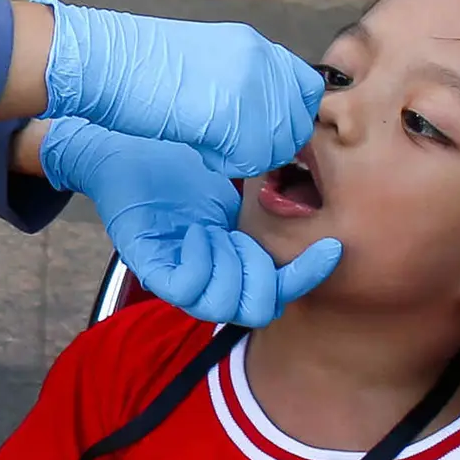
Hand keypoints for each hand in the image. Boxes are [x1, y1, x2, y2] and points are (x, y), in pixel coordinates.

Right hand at [39, 0, 323, 177]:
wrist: (105, 60)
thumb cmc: (141, 66)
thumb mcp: (206, 60)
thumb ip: (242, 81)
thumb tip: (265, 111)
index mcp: (253, 44)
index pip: (306, 86)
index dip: (288, 114)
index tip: (261, 128)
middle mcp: (260, 60)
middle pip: (298, 120)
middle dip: (273, 142)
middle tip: (233, 144)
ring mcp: (249, 85)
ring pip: (280, 143)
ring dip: (251, 155)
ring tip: (212, 143)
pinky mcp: (233, 114)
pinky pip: (253, 159)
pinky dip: (229, 163)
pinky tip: (201, 147)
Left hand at [40, 120, 339, 326]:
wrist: (129, 148)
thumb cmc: (177, 168)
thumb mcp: (230, 197)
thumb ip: (263, 218)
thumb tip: (307, 218)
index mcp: (231, 262)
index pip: (276, 293)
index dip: (307, 277)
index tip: (330, 247)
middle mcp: (208, 276)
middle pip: (255, 312)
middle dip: (263, 277)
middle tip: (245, 241)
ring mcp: (177, 275)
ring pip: (221, 308)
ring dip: (229, 269)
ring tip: (215, 233)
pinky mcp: (149, 266)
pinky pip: (183, 290)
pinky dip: (199, 264)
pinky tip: (196, 233)